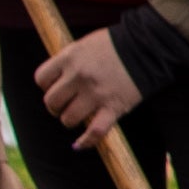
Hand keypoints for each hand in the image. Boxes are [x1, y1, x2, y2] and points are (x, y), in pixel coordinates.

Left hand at [32, 30, 144, 146]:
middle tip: (66, 105)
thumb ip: (70, 60)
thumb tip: (58, 78)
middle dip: (56, 106)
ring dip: (71, 120)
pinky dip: (85, 142)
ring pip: (68, 119)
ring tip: (79, 116)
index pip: (41, 78)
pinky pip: (94, 132)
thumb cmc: (117, 43)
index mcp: (70, 57)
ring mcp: (95, 93)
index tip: (55, 87)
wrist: (147, 45)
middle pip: (51, 101)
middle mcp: (79, 76)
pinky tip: (79, 145)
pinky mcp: (113, 107)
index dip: (46, 86)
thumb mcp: (86, 44)